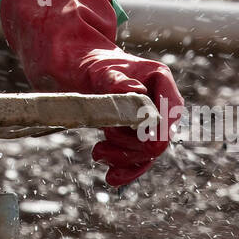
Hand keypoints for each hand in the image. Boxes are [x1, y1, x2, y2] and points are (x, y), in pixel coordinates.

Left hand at [0, 0, 183, 186]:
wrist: (70, 65)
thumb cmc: (84, 62)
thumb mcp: (96, 69)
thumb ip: (115, 80)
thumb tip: (136, 92)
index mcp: (159, 78)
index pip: (168, 114)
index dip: (150, 133)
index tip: (119, 138)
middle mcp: (160, 98)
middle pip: (159, 138)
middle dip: (131, 148)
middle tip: (100, 148)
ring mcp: (150, 115)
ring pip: (148, 151)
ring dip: (125, 159)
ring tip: (97, 154)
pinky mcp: (137, 129)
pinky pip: (140, 156)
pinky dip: (127, 167)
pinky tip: (111, 176)